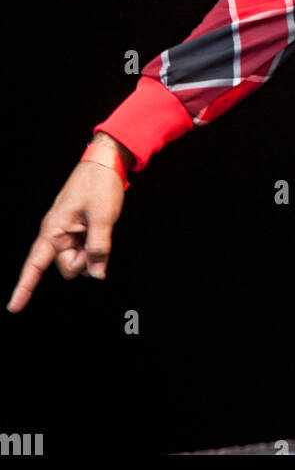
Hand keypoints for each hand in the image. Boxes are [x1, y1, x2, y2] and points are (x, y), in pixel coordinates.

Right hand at [6, 142, 127, 312]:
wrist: (107, 161)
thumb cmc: (100, 184)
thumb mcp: (103, 216)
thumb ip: (99, 247)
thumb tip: (97, 275)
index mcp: (53, 230)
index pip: (35, 264)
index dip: (25, 287)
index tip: (13, 307)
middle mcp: (56, 234)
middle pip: (68, 267)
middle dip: (85, 260)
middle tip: (97, 233)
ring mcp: (67, 233)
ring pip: (79, 261)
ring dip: (92, 252)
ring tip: (99, 226)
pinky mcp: (77, 231)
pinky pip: (85, 250)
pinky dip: (95, 247)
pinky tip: (99, 229)